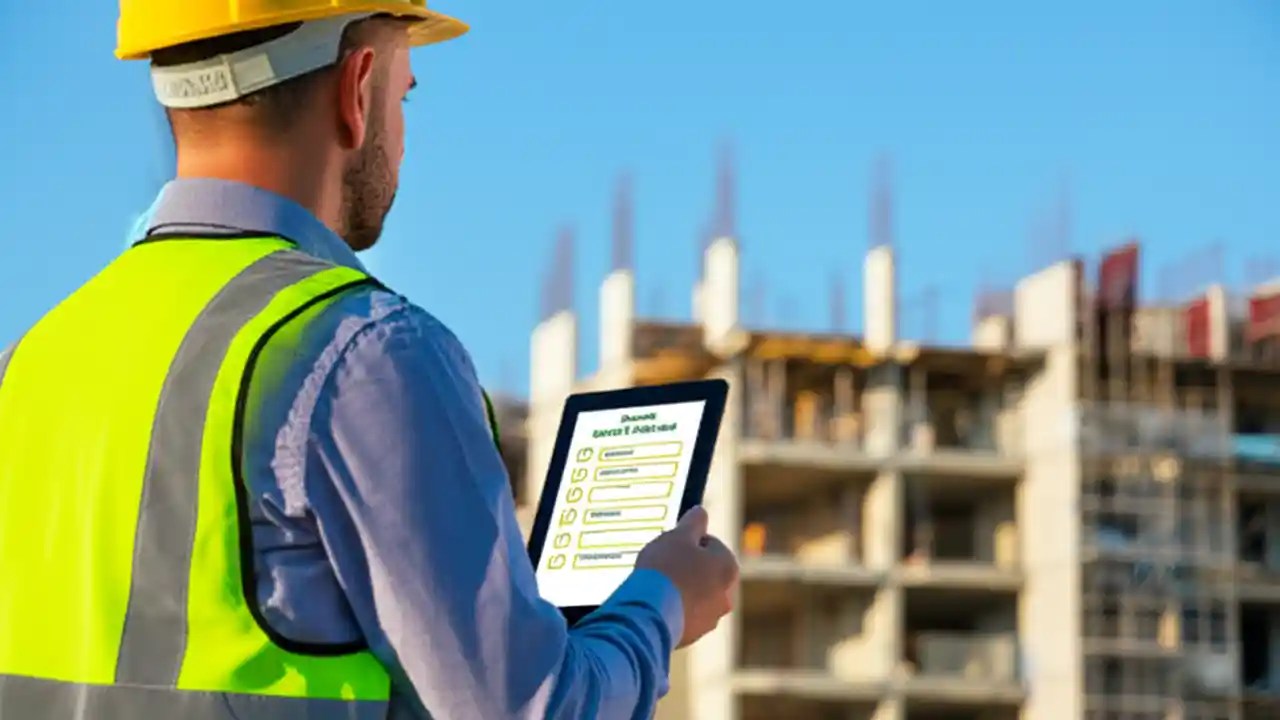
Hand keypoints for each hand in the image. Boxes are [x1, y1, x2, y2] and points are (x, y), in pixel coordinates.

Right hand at [636, 506, 738, 648]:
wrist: (649, 614)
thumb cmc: (667, 569)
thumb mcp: (679, 536)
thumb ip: (693, 522)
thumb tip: (701, 512)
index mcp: (728, 567)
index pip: (709, 544)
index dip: (687, 541)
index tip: (670, 546)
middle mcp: (726, 595)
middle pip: (704, 571)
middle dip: (686, 567)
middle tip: (663, 565)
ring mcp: (711, 618)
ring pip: (694, 595)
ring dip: (680, 589)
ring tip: (656, 586)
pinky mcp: (693, 635)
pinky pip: (682, 615)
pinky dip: (672, 608)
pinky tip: (655, 604)